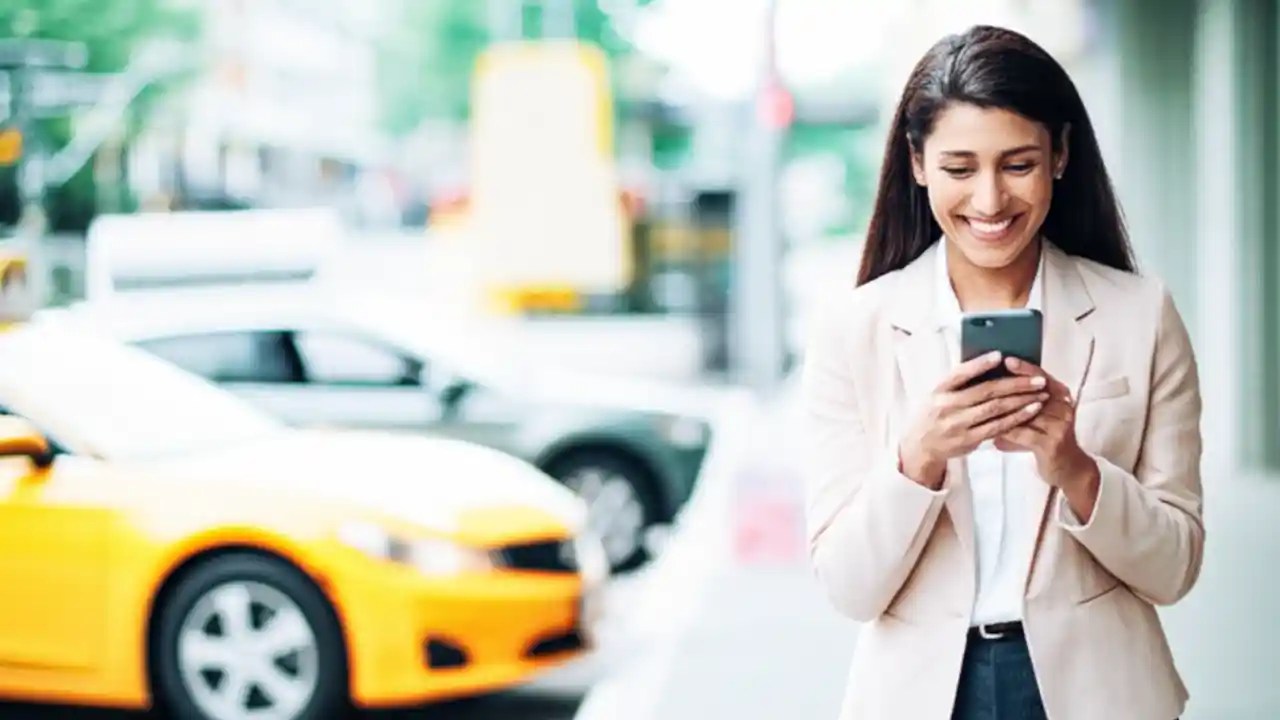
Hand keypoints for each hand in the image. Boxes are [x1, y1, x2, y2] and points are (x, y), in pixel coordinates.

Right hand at [899, 351, 1049, 488]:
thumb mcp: (939, 393)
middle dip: (1015, 384)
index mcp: (940, 389)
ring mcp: (958, 424)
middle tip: (1038, 379)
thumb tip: (993, 362)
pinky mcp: (968, 440)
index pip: (960, 373)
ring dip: (1021, 401)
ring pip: (995, 410)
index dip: (980, 364)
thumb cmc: (936, 412)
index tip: (1000, 355)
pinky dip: (1017, 418)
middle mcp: (947, 406)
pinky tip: (1031, 410)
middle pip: (986, 391)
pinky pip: (997, 427)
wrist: (921, 445)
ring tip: (1040, 393)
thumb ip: (960, 381)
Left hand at [995, 358, 1098, 492]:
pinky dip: (1007, 430)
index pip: (1041, 375)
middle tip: (987, 379)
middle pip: (1035, 390)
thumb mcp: (1037, 416)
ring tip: (982, 404)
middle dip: (1011, 384)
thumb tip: (994, 381)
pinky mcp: (1052, 444)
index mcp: (1060, 395)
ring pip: (1028, 412)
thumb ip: (1022, 400)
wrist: (1067, 468)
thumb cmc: (1045, 437)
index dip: (1024, 367)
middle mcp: (1063, 406)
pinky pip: (1025, 433)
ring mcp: (1060, 425)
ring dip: (1005, 408)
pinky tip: (991, 430)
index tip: (1005, 358)